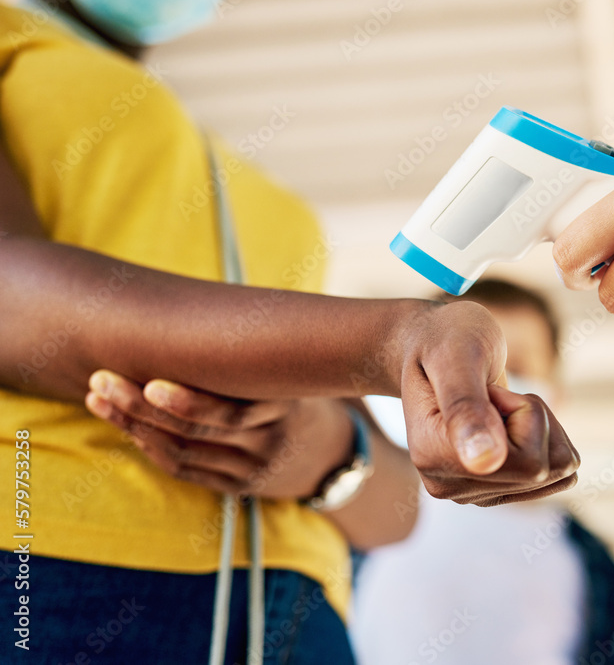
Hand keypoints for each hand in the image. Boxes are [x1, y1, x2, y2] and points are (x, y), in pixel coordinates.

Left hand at [83, 370, 353, 498]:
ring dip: (134, 427)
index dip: (185, 401)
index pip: (227, 412)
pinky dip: (151, 449)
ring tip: (99, 400)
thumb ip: (250, 353)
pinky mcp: (238, 487)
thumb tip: (193, 309)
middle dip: (141, 407)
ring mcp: (252, 470)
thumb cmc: (296, 390)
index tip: (147, 379)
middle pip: (194, 432)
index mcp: (283, 408)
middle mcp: (268, 443)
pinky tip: (126, 427)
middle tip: (102, 380)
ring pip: (182, 453)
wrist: (332, 454)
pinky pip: (186, 470)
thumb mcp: (288, 370)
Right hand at [399, 301, 579, 506]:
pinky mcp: (495, 491)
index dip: (524, 412)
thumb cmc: (445, 339)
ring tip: (498, 403)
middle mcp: (449, 487)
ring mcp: (472, 494)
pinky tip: (508, 420)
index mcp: (433, 458)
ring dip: (541, 426)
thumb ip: (466, 406)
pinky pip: (557, 475)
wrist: (437, 346)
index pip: (527, 461)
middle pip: (542, 470)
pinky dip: (546, 438)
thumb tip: (484, 462)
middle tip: (494, 392)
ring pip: (555, 473)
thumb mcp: (456, 357)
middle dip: (534, 417)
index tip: (488, 388)